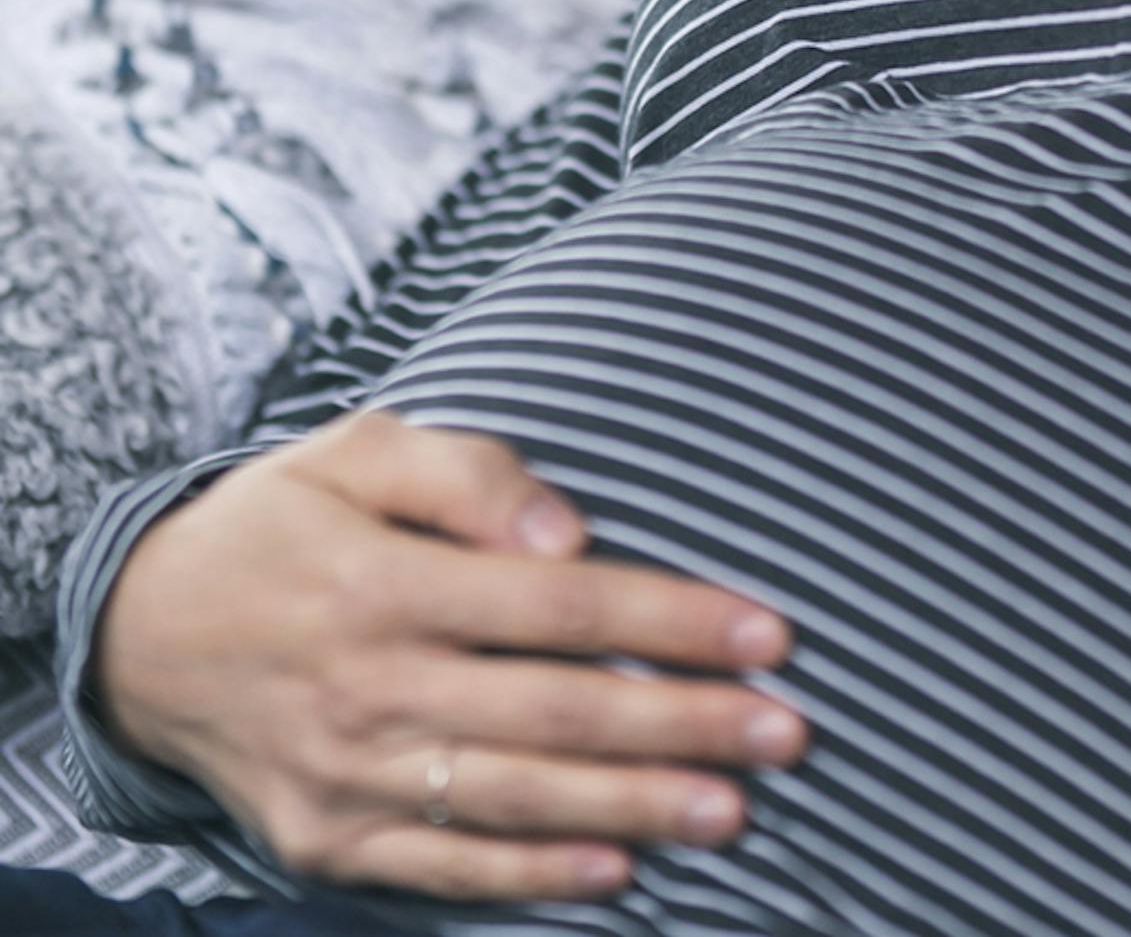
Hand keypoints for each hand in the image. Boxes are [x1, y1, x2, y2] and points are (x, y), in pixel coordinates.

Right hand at [92, 409, 809, 903]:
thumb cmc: (279, 522)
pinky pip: (445, 867)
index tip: (770, 633)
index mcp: (385, 584)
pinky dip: (533, 878)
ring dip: (634, 806)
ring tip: (735, 808)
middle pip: (558, 711)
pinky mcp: (325, 838)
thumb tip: (565, 532)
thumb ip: (464, 472)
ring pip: (517, 798)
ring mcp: (346, 775)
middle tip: (791, 732)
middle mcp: (369, 686)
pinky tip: (619, 871)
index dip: (673, 623)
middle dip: (685, 724)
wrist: (140, 633)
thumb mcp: (355, 452)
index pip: (561, 607)